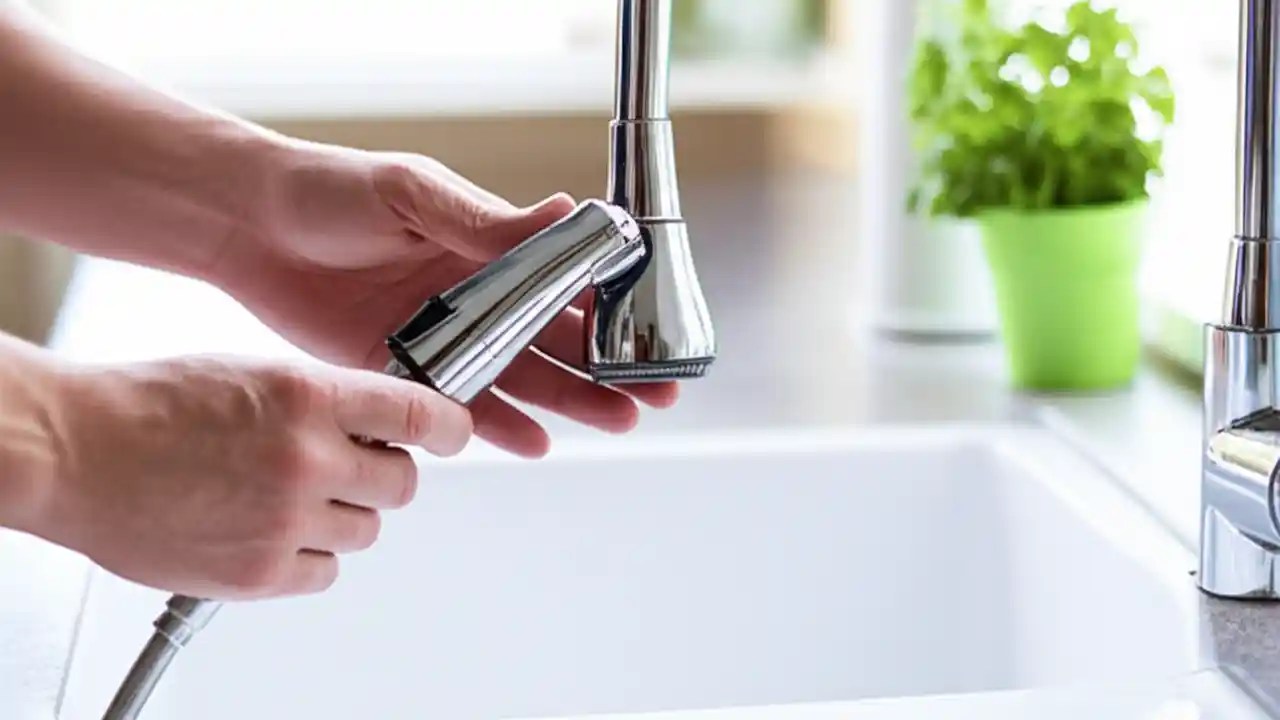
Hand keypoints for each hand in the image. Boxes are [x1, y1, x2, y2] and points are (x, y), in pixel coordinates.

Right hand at [32, 355, 471, 599]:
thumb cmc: (151, 406)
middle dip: (381, 474)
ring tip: (288, 498)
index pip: (420, 416)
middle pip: (401, 483)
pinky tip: (269, 532)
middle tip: (345, 466)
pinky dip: (308, 557)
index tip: (454, 435)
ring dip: (342, 516)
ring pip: (366, 530)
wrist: (74, 452)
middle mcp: (307, 458)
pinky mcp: (261, 573)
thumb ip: (325, 400)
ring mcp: (286, 520)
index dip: (448, 428)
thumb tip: (381, 421)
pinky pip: (325, 573)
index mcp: (309, 396)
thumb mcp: (255, 371)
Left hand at [209, 140, 675, 457]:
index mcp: (486, 244)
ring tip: (613, 422)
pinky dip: (499, 423)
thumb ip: (485, 221)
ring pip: (521, 376)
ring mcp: (441, 332)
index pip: (568, 279)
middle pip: (557, 338)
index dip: (615, 308)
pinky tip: (535, 442)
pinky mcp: (402, 366)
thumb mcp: (412, 194)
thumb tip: (567, 213)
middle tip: (651, 397)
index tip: (654, 334)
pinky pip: (461, 403)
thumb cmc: (328, 191)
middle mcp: (473, 292)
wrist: (247, 226)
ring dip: (568, 400)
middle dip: (606, 367)